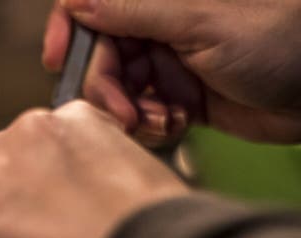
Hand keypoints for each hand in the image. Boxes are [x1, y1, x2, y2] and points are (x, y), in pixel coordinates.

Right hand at [43, 0, 300, 144]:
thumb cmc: (279, 39)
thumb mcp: (199, 22)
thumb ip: (134, 11)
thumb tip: (77, 3)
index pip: (92, 5)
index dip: (68, 31)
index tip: (58, 61)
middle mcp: (159, 26)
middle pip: (100, 58)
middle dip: (106, 90)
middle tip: (125, 115)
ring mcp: (169, 63)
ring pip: (118, 91)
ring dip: (129, 113)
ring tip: (158, 123)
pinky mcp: (180, 97)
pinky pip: (143, 114)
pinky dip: (150, 125)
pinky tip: (173, 126)